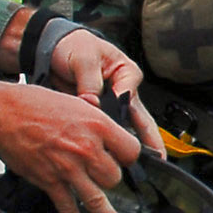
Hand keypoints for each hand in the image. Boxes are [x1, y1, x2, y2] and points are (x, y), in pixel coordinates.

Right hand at [0, 79, 141, 212]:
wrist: (0, 115)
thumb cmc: (31, 104)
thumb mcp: (73, 101)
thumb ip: (93, 115)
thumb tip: (104, 121)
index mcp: (97, 126)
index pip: (131, 150)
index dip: (129, 156)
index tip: (125, 159)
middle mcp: (86, 149)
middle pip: (115, 177)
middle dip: (111, 178)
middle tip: (105, 177)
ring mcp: (68, 169)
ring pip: (98, 200)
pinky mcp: (50, 182)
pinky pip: (68, 209)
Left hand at [47, 27, 162, 158]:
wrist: (53, 49)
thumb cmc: (74, 47)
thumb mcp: (83, 59)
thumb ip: (89, 81)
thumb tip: (91, 102)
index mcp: (127, 74)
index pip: (128, 97)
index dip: (118, 110)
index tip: (109, 121)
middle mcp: (125, 91)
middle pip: (141, 120)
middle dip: (150, 141)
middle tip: (158, 159)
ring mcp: (114, 105)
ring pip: (127, 130)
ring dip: (129, 146)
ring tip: (135, 165)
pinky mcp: (100, 115)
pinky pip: (108, 132)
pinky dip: (110, 145)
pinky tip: (111, 158)